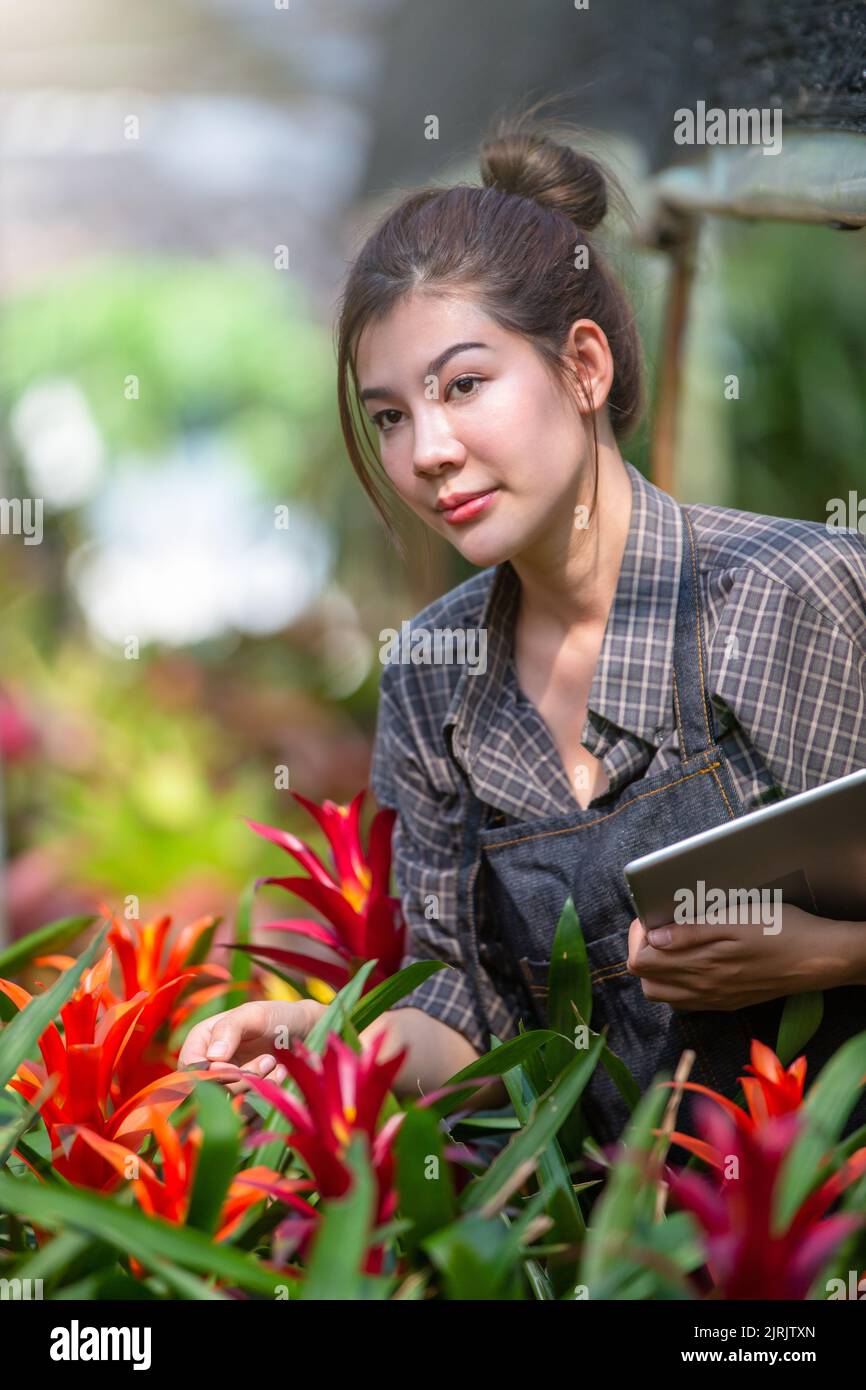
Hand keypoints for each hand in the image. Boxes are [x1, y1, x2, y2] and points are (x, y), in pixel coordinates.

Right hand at [178, 999, 324, 1094]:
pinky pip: (249, 1117)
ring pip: (229, 1107)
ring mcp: (227, 1088)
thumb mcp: (255, 1014)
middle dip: (240, 1081)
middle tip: (268, 1060)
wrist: (306, 1033)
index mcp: (201, 1043)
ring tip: (275, 1065)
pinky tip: (281, 1077)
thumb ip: (230, 1029)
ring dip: (256, 1089)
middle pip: (208, 1093)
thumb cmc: (278, 1017)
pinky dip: (267, 1099)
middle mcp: (208, 1069)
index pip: (189, 1070)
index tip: (236, 1069)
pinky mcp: (245, 1104)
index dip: (210, 1076)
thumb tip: (212, 1057)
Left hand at [626, 905, 861, 1011]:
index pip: (640, 962)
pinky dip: (676, 983)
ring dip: (657, 970)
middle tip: (657, 928)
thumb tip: (653, 939)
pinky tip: (691, 962)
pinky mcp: (728, 1002)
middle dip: (642, 952)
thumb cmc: (780, 930)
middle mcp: (703, 989)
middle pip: (646, 981)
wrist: (819, 958)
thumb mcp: (735, 919)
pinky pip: (686, 1002)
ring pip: (664, 995)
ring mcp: (715, 999)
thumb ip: (691, 931)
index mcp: (700, 966)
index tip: (649, 918)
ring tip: (671, 944)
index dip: (636, 937)